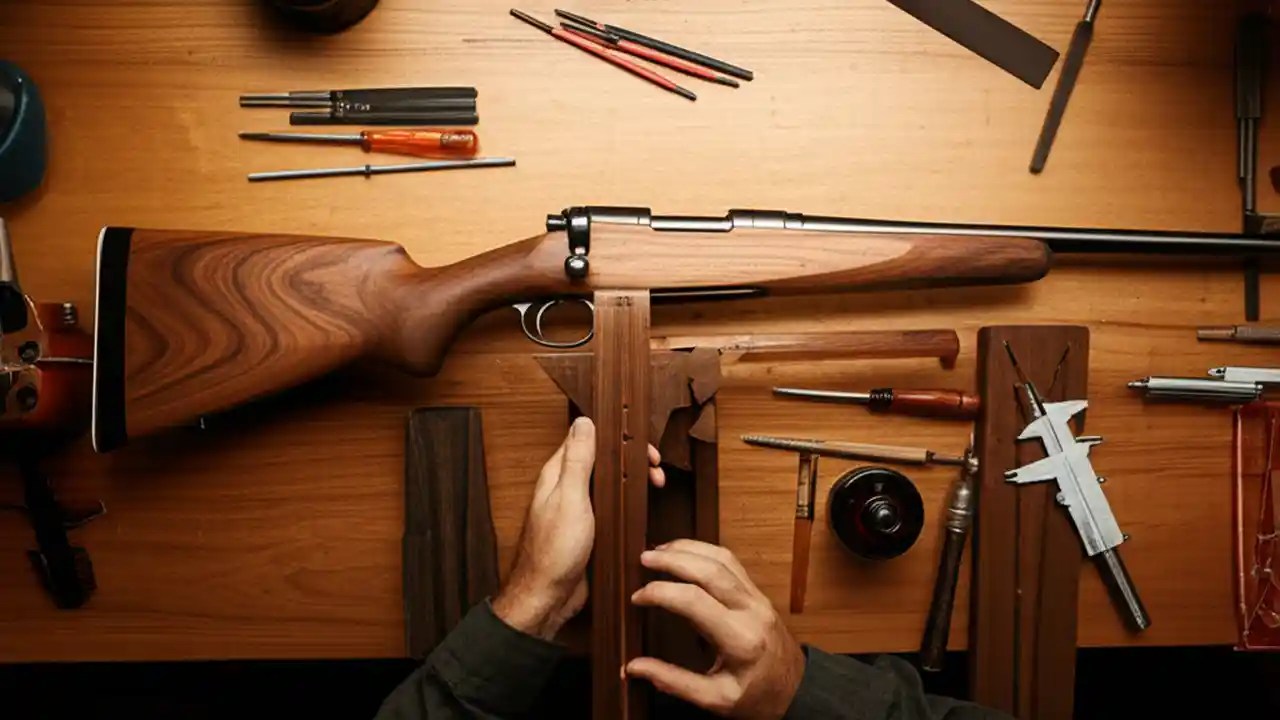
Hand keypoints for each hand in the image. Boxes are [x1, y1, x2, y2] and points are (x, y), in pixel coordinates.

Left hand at [493, 416, 663, 640]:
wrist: (547, 597)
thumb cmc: (554, 552)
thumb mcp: (570, 498)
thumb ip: (577, 460)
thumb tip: (584, 422)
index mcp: (558, 475)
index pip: (589, 440)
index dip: (618, 439)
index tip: (643, 447)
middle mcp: (565, 488)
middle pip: (603, 461)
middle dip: (631, 460)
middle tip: (656, 469)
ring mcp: (577, 509)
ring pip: (608, 483)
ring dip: (632, 479)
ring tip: (656, 484)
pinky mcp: (587, 528)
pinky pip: (609, 506)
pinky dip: (627, 501)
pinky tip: (641, 506)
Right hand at [625, 540, 805, 719]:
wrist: (798, 691)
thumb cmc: (758, 698)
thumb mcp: (715, 700)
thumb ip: (673, 682)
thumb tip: (633, 668)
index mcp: (740, 639)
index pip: (693, 601)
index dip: (661, 593)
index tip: (638, 598)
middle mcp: (751, 611)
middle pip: (708, 570)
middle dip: (672, 559)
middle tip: (643, 559)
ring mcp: (758, 598)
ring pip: (723, 559)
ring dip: (689, 548)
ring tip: (659, 549)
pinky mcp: (759, 593)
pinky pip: (732, 563)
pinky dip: (706, 551)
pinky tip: (686, 553)